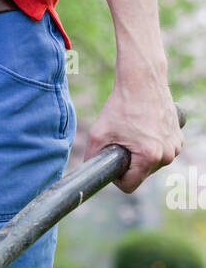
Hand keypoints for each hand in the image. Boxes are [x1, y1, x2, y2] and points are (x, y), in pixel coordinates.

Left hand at [84, 70, 181, 193]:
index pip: (129, 186)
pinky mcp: (179, 138)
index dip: (117, 178)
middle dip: (130, 165)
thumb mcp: (98, 135)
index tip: (113, 163)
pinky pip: (161, 153)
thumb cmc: (120, 106)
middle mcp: (166, 155)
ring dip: (141, 156)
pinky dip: (153, 146)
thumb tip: (89, 174)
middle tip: (122, 143)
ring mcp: (175, 146)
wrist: (142, 81)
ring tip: (134, 134)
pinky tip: (145, 130)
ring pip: (152, 165)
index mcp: (149, 157)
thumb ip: (92, 159)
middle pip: (141, 175)